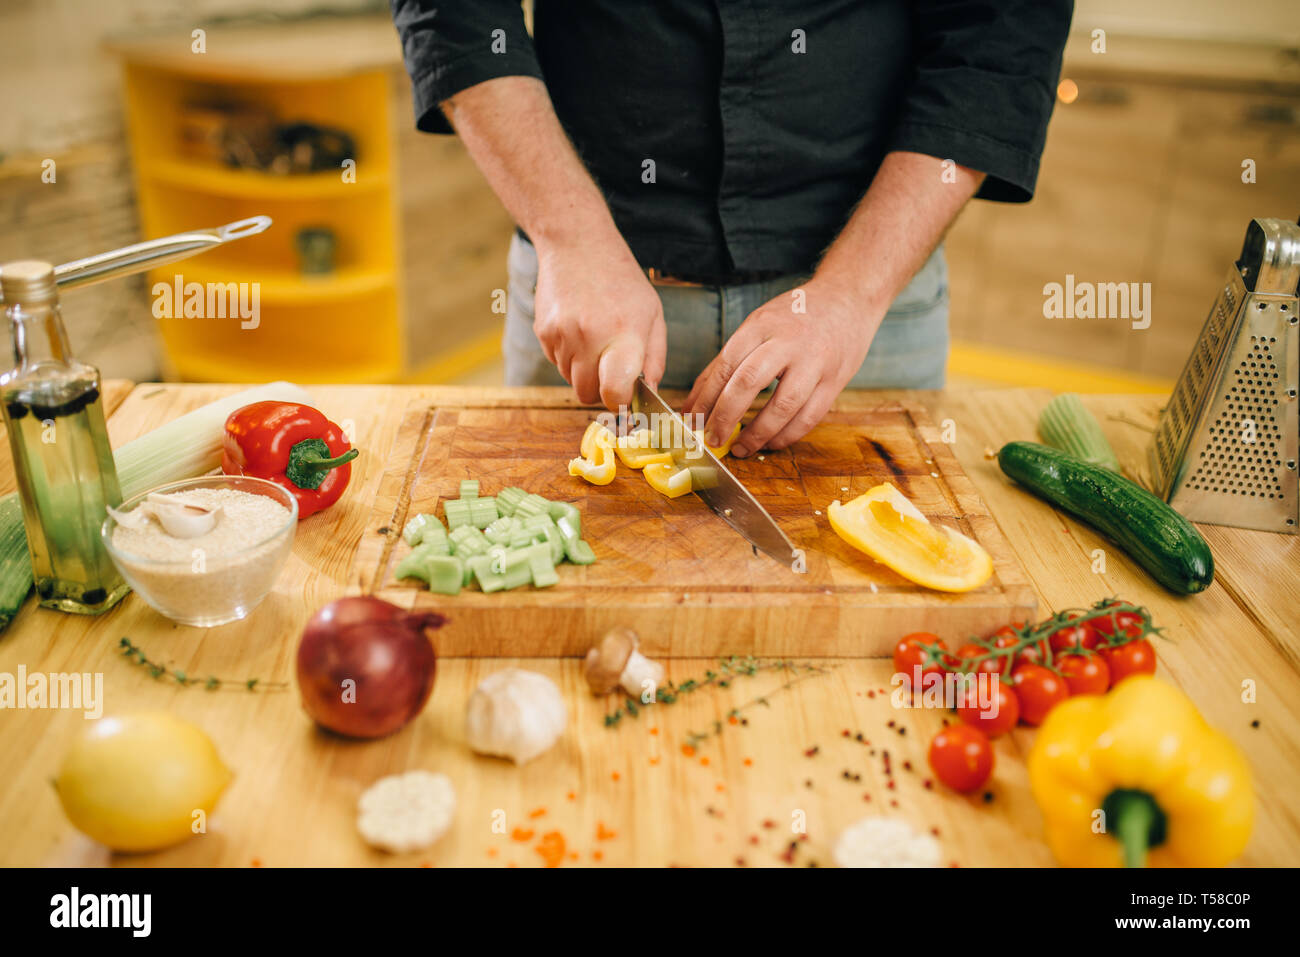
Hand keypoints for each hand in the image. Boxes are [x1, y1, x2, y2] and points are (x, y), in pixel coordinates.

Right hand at [533, 233, 666, 409]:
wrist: (577, 245)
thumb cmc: (621, 281)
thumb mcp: (652, 315)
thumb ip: (654, 359)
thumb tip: (648, 394)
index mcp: (624, 334)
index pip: (614, 392)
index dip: (620, 402)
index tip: (625, 397)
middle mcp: (590, 337)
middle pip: (587, 394)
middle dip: (600, 389)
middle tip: (610, 367)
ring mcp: (562, 335)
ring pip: (570, 380)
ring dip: (583, 370)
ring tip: (594, 338)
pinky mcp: (543, 332)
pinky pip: (556, 362)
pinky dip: (568, 355)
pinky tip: (577, 328)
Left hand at [683, 277, 882, 455]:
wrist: (847, 299)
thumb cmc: (795, 317)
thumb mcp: (758, 325)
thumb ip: (727, 362)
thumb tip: (693, 403)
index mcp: (762, 325)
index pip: (726, 364)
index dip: (705, 397)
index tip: (691, 420)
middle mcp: (788, 342)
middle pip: (749, 382)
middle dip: (725, 416)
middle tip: (711, 438)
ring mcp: (815, 362)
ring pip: (783, 405)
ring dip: (757, 433)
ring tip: (740, 448)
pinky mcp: (835, 381)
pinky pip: (809, 417)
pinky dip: (786, 435)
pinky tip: (770, 443)